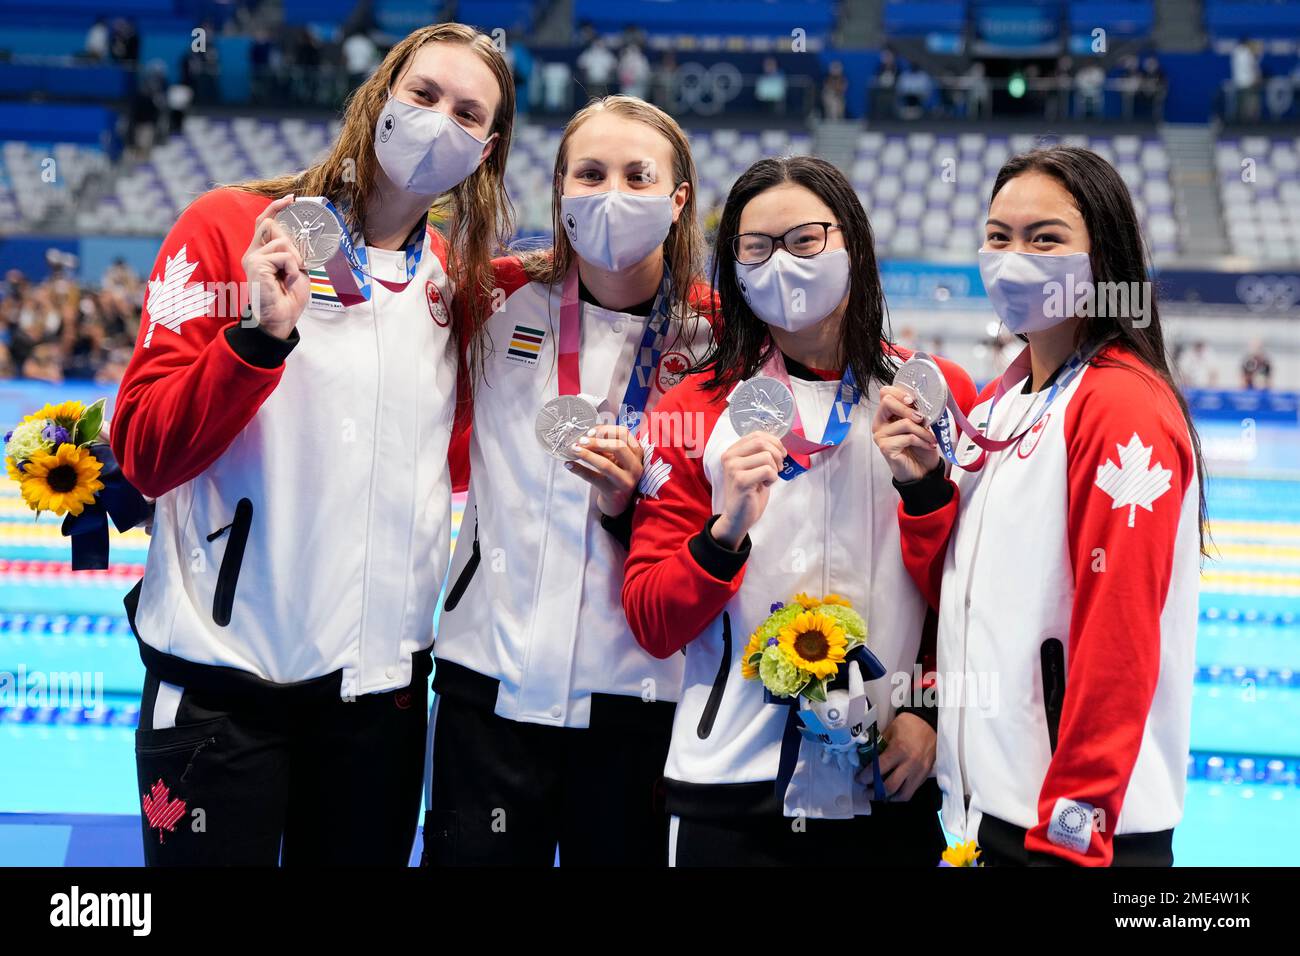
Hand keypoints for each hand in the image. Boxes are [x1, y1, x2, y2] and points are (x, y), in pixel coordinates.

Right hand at [241, 195, 310, 340]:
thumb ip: (293, 251)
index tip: (291, 199)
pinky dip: (292, 267)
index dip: (276, 207)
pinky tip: (288, 280)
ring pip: (282, 241)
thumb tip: (296, 235)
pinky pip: (283, 255)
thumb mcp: (296, 269)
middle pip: (271, 224)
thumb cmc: (288, 297)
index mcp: (262, 252)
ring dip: (296, 258)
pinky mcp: (255, 263)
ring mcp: (253, 257)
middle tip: (299, 263)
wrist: (281, 318)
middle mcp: (254, 252)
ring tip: (293, 276)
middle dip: (292, 241)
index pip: (265, 221)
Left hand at [564, 424, 642, 516]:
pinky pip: (594, 478)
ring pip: (606, 464)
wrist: (618, 502)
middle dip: (597, 442)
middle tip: (581, 441)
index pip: (624, 433)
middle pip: (619, 447)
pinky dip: (579, 470)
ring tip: (574, 449)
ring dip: (587, 455)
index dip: (606, 430)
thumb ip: (604, 446)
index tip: (590, 432)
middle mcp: (635, 467)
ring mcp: (625, 481)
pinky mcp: (614, 493)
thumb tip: (584, 435)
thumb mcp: (614, 458)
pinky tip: (568, 464)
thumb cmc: (615, 474)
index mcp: (637, 453)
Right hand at [712, 431, 785, 548]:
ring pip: (767, 457)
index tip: (781, 454)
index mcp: (732, 451)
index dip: (774, 442)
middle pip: (762, 442)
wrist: (739, 517)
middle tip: (778, 468)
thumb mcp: (753, 467)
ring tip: (768, 479)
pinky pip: (768, 470)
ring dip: (775, 469)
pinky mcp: (741, 480)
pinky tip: (764, 485)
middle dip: (777, 454)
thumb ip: (760, 452)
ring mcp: (733, 468)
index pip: (756, 434)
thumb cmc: (749, 492)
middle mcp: (729, 457)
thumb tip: (779, 442)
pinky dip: (772, 478)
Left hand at [857, 712, 934, 800]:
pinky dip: (901, 794)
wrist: (931, 723)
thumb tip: (866, 758)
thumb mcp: (890, 730)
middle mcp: (910, 763)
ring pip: (903, 794)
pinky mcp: (925, 775)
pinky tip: (893, 792)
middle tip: (866, 791)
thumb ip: (879, 745)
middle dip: (875, 792)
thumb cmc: (909, 724)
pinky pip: (912, 791)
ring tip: (880, 795)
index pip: (878, 769)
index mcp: (899, 750)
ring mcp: (919, 771)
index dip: (866, 777)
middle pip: (890, 787)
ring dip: (889, 797)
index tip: (859, 779)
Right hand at [872, 384, 940, 482]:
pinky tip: (928, 445)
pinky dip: (922, 441)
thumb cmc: (920, 447)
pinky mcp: (886, 447)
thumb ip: (915, 412)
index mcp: (886, 415)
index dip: (899, 392)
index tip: (913, 400)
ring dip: (923, 431)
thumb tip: (920, 402)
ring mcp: (881, 436)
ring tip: (930, 438)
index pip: (885, 393)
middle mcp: (880, 424)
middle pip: (887, 402)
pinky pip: (908, 438)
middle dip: (909, 409)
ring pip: (904, 422)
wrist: (922, 470)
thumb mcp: (920, 425)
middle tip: (922, 419)